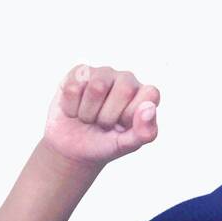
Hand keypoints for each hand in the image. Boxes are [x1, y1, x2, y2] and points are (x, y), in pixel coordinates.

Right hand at [43, 64, 159, 164]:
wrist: (72, 148)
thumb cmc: (104, 144)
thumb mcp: (127, 145)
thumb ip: (145, 132)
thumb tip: (150, 107)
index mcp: (146, 94)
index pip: (150, 94)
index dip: (132, 114)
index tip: (123, 125)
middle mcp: (127, 79)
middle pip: (124, 90)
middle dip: (109, 116)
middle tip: (103, 123)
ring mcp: (103, 73)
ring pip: (97, 87)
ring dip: (88, 113)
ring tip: (89, 117)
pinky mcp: (79, 72)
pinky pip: (73, 88)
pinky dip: (71, 108)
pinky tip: (75, 110)